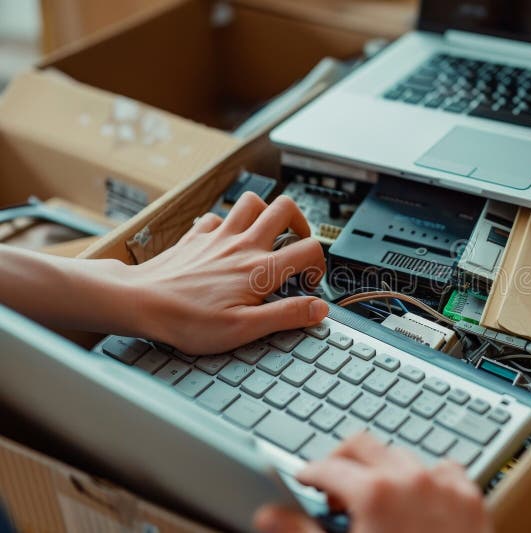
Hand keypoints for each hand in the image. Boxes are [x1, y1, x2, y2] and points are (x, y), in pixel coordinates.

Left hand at [130, 192, 327, 353]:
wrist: (139, 301)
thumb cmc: (186, 320)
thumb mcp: (243, 329)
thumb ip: (286, 315)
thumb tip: (318, 308)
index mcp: (259, 268)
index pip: (309, 249)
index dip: (319, 265)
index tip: (309, 283)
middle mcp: (242, 245)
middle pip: (285, 208)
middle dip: (300, 223)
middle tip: (297, 244)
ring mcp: (218, 236)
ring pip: (251, 201)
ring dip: (265, 213)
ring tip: (266, 235)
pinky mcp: (196, 236)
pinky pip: (218, 217)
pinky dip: (227, 224)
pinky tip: (225, 242)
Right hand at [253, 433, 492, 532]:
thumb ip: (299, 531)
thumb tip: (268, 515)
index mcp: (374, 493)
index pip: (327, 466)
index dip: (309, 474)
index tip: (305, 482)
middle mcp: (411, 480)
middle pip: (364, 444)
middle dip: (342, 461)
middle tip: (332, 488)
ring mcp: (444, 487)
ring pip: (403, 455)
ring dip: (382, 469)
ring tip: (371, 498)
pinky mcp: (470, 499)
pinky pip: (445, 469)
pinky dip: (427, 478)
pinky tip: (417, 499)